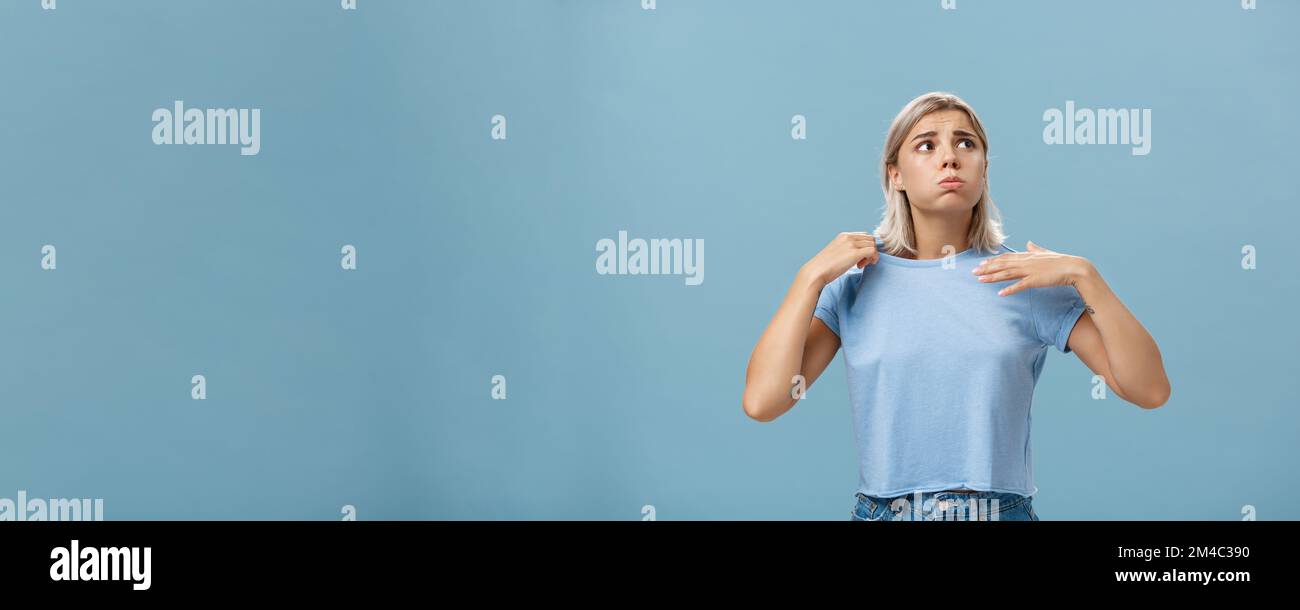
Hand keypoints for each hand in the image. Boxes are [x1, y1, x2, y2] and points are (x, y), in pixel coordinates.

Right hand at [801, 232, 879, 285]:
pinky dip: (872, 259)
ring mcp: (851, 244)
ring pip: (873, 244)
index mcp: (843, 235)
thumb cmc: (825, 267)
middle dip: (870, 251)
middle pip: (870, 239)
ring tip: (860, 265)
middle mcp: (848, 237)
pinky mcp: (854, 253)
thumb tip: (860, 255)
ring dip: (871, 256)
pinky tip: (861, 266)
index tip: (860, 258)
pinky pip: (873, 251)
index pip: (864, 236)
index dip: (866, 246)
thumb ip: (847, 249)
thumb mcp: (836, 252)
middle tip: (862, 263)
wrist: (816, 272)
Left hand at [971, 241, 1092, 296]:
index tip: (981, 263)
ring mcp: (1030, 271)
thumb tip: (1029, 242)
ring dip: (992, 277)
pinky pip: (1020, 285)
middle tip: (973, 272)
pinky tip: (1000, 294)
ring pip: (1007, 274)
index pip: (1006, 257)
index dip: (993, 261)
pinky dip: (1009, 289)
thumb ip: (1036, 249)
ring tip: (980, 281)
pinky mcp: (1035, 280)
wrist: (1074, 267)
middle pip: (1002, 265)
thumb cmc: (1061, 261)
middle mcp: (1026, 262)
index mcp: (1028, 255)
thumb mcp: (1046, 253)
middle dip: (987, 268)